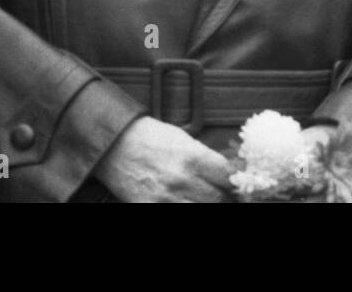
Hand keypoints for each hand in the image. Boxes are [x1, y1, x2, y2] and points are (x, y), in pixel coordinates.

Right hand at [93, 117, 232, 201]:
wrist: (113, 143)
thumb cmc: (148, 137)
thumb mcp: (182, 138)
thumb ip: (205, 157)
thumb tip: (227, 173)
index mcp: (193, 157)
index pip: (228, 177)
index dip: (237, 184)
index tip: (239, 186)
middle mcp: (182, 179)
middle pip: (218, 199)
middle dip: (224, 199)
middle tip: (225, 197)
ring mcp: (166, 198)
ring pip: (201, 210)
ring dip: (205, 205)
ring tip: (204, 200)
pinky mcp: (149, 208)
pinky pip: (176, 214)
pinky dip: (184, 208)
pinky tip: (186, 203)